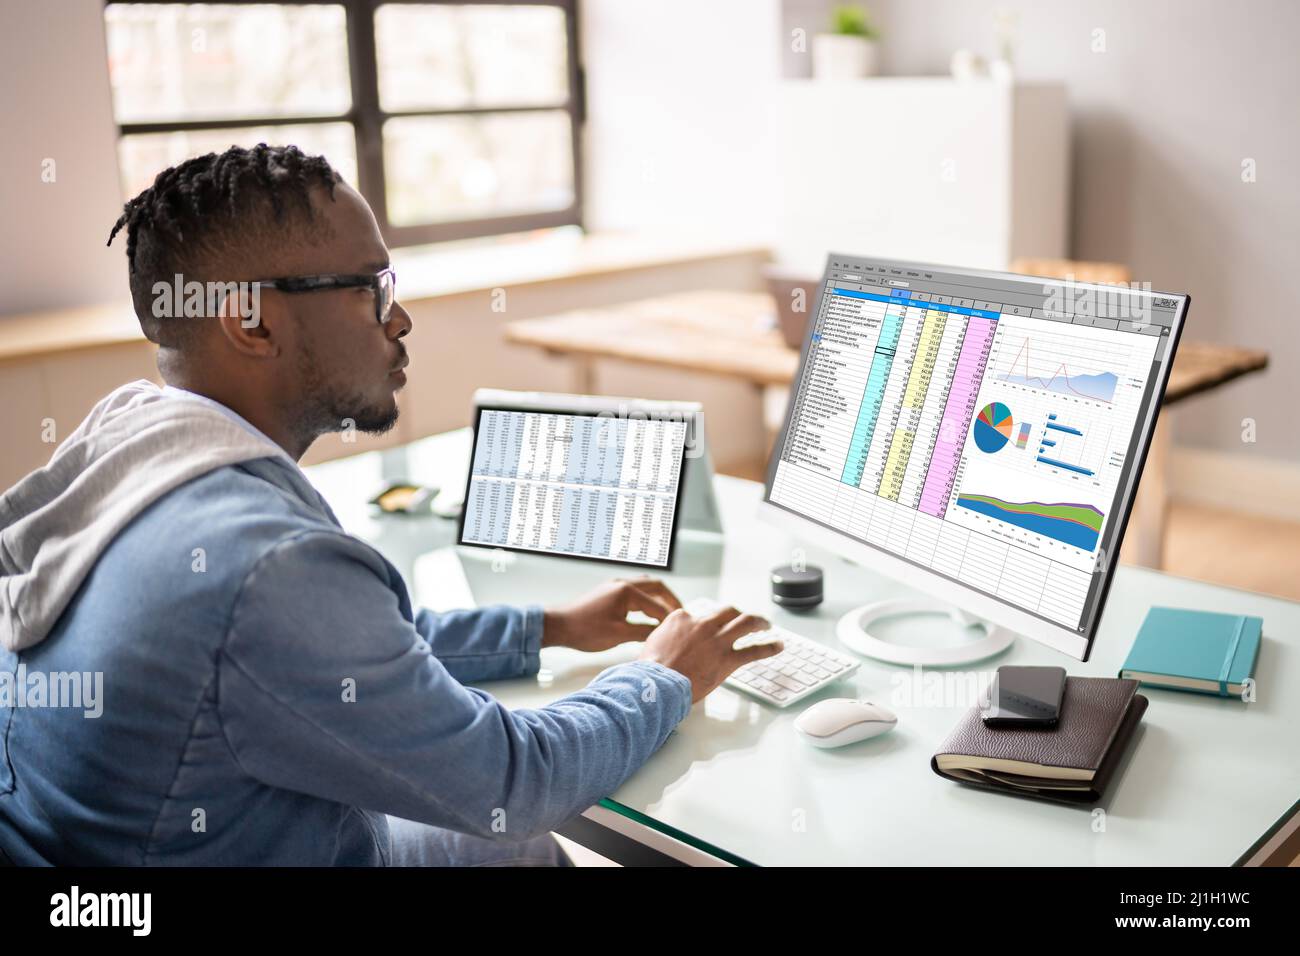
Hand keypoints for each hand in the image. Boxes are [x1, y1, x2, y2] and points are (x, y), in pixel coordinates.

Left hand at [542, 577, 683, 652]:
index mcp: (626, 591)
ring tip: (666, 612)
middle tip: (680, 613)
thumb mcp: (619, 635)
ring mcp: (614, 586)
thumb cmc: (585, 630)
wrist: (558, 626)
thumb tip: (660, 633)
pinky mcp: (608, 592)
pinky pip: (634, 590)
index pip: (656, 604)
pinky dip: (645, 598)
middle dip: (670, 599)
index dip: (668, 618)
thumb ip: (643, 632)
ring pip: (645, 585)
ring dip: (658, 597)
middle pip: (656, 586)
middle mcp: (622, 583)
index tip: (678, 629)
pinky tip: (647, 612)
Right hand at [638, 605, 780, 703]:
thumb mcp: (651, 642)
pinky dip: (769, 647)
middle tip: (744, 618)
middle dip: (738, 614)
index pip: (697, 615)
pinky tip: (778, 646)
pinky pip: (754, 651)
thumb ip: (665, 636)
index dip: (703, 623)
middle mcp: (703, 625)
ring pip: (746, 624)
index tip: (706, 629)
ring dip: (759, 622)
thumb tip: (667, 641)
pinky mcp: (728, 659)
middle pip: (727, 612)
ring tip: (766, 624)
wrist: (657, 683)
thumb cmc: (650, 668)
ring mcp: (718, 641)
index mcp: (682, 619)